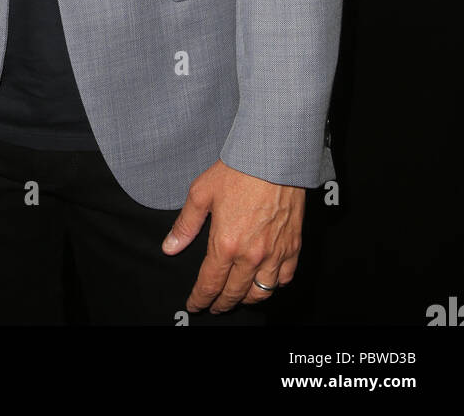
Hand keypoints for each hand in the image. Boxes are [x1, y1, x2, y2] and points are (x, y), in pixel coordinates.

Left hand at [161, 158, 303, 311]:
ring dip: (246, 300)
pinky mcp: (292, 246)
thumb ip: (185, 225)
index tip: (194, 304)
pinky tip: (265, 282)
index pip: (209, 284)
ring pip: (260, 293)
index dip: (199, 299)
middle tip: (213, 306)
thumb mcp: (201, 193)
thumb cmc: (238, 170)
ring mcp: (274, 253)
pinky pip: (285, 278)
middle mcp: (250, 255)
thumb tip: (170, 247)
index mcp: (225, 244)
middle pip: (233, 293)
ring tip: (237, 298)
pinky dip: (273, 286)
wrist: (273, 157)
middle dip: (220, 304)